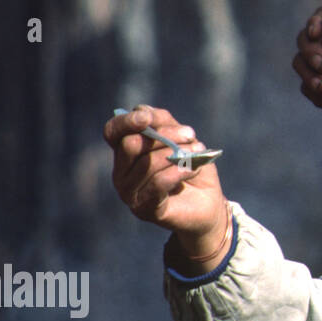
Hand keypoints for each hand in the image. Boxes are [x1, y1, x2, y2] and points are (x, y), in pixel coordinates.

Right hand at [104, 105, 229, 269]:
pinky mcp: (145, 210)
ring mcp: (129, 194)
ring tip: (198, 151)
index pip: (112, 132)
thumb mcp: (180, 139)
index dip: (126, 122)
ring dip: (178, 153)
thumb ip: (163, 123)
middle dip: (165, 135)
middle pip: (131, 144)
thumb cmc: (192, 167)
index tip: (148, 117)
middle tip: (191, 134)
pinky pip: (158, 182)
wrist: (209, 203)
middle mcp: (121, 174)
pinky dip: (180, 171)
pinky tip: (194, 169)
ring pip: (148, 163)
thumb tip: (143, 110)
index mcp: (126, 154)